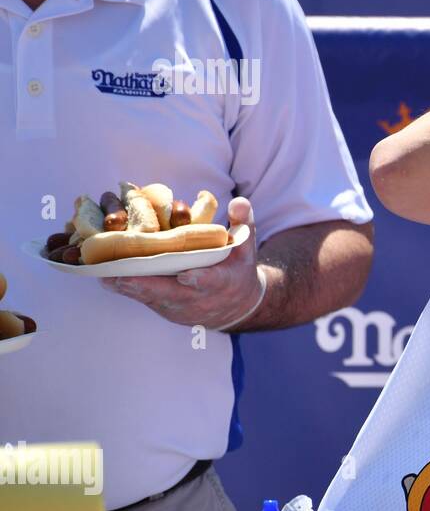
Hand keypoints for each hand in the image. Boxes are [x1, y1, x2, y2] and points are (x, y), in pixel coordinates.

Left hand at [100, 197, 262, 330]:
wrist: (234, 308)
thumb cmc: (237, 270)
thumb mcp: (246, 246)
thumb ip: (244, 223)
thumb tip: (239, 201)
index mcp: (221, 282)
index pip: (210, 281)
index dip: (198, 279)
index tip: (186, 277)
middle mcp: (198, 299)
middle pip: (169, 294)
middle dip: (145, 286)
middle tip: (121, 276)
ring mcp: (178, 307)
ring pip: (150, 298)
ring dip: (127, 287)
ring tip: (104, 273)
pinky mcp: (162, 308)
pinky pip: (141, 298)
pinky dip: (125, 287)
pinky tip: (105, 274)